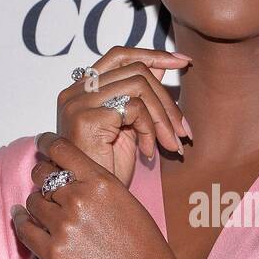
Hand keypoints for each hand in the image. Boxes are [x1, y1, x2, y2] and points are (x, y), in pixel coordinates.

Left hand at [11, 133, 180, 258]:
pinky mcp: (53, 254)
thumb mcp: (129, 206)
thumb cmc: (147, 251)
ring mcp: (64, 226)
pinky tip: (22, 219)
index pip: (62, 150)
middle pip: (43, 176)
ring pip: (33, 202)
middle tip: (41, 184)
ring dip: (35, 204)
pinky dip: (22, 222)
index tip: (41, 142)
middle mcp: (80, 199)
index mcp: (102, 182)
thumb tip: (75, 179)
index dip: (47, 143)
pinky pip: (25, 229)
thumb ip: (100, 189)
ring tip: (39, 209)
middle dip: (41, 179)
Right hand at [53, 45, 193, 186]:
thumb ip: (138, 97)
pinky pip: (135, 108)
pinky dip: (150, 130)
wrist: (91, 203)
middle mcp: (75, 92)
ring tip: (171, 144)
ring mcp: (78, 102)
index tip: (183, 62)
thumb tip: (161, 66)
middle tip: (184, 130)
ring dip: (164, 117)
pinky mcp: (86, 117)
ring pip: (139, 86)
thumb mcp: (128, 127)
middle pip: (135, 70)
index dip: (154, 55)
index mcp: (81, 91)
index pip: (120, 55)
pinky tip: (148, 153)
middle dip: (167, 99)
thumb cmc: (107, 171)